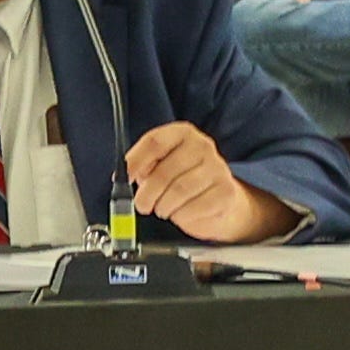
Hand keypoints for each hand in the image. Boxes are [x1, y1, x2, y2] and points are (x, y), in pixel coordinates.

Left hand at [122, 122, 277, 244]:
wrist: (221, 199)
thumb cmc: (185, 180)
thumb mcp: (161, 166)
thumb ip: (144, 166)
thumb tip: (123, 176)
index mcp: (183, 133)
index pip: (155, 141)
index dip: (135, 161)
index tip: (125, 178)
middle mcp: (203, 146)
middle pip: (165, 171)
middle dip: (147, 194)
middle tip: (142, 204)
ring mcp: (217, 168)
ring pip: (179, 191)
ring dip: (164, 206)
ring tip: (162, 209)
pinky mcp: (226, 192)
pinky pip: (194, 208)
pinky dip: (181, 216)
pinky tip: (181, 213)